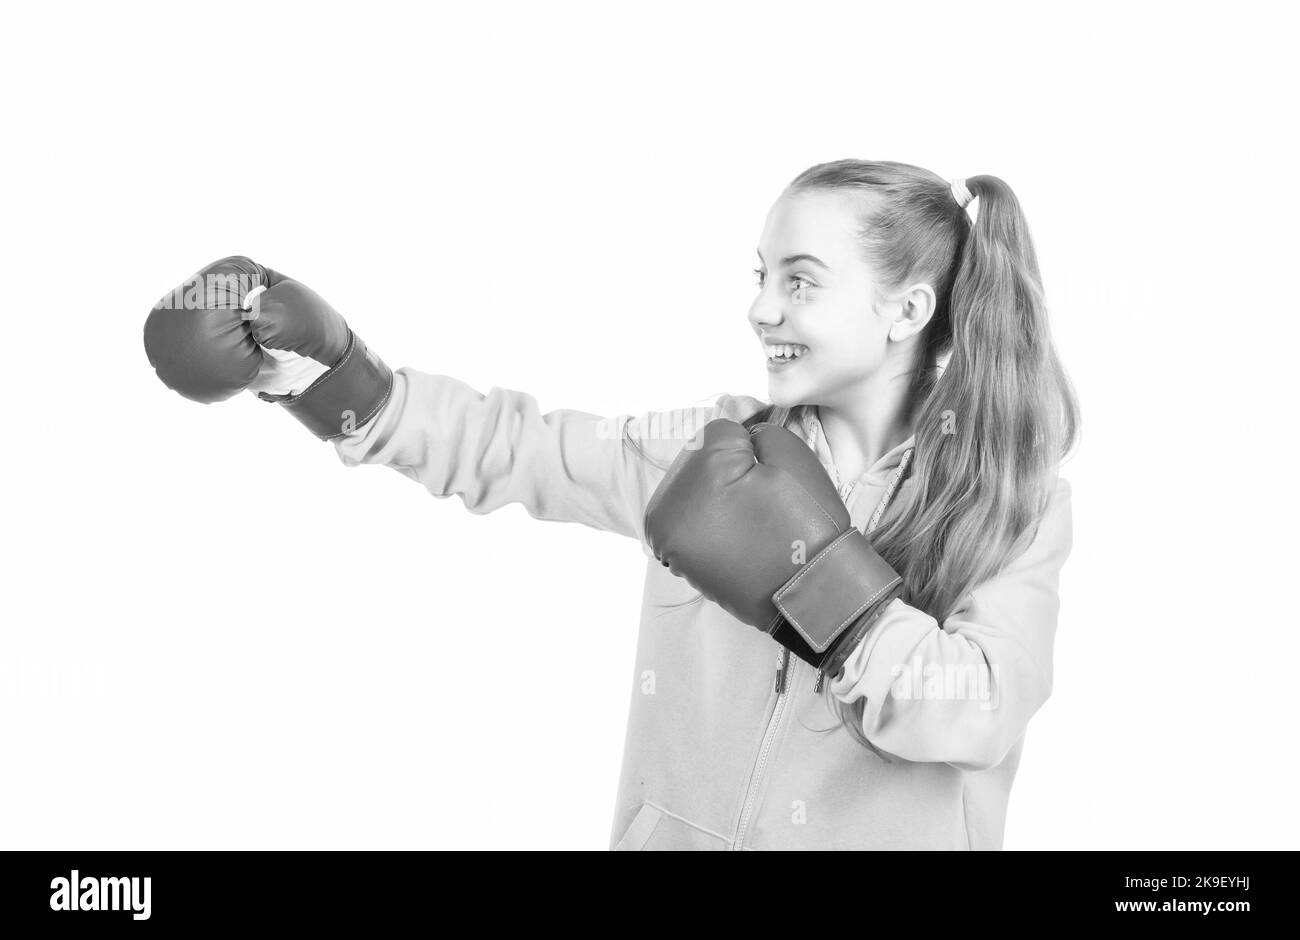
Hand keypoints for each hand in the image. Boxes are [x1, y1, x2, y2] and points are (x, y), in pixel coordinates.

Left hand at [644, 418, 903, 681]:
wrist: (812, 596)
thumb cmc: (808, 525)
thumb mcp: (791, 457)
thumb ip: (756, 429)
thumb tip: (738, 428)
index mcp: (697, 473)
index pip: (720, 431)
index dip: (754, 449)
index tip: (771, 480)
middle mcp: (669, 504)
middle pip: (698, 458)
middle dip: (728, 470)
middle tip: (762, 505)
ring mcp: (666, 535)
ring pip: (692, 487)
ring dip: (715, 494)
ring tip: (750, 522)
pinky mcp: (674, 557)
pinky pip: (689, 517)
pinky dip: (709, 519)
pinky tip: (737, 536)